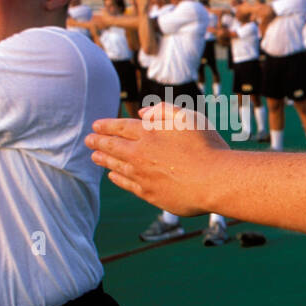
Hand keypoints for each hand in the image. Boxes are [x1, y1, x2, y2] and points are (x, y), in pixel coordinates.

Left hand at [85, 103, 229, 215]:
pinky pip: (127, 184)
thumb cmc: (208, 147)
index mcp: (149, 133)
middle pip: (112, 146)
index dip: (106, 126)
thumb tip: (141, 114)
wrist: (216, 181)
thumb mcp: (190, 118)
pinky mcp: (150, 194)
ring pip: (116, 165)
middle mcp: (140, 153)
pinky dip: (117, 178)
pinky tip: (113, 175)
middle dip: (98, 142)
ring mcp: (143, 175)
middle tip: (89, 140)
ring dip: (104, 159)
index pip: (120, 127)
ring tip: (95, 157)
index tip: (96, 126)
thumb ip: (164, 111)